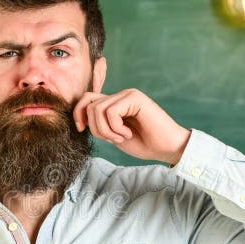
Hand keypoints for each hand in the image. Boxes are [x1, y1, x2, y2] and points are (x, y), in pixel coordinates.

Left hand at [73, 88, 191, 165]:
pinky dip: (116, 128)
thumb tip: (80, 119)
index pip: (86, 99)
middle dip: (95, 128)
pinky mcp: (135, 98)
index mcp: (114, 103)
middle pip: (89, 104)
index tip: (81, 129)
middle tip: (112, 139)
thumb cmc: (143, 143)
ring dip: (106, 130)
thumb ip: (100, 124)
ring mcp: (128, 94)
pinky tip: (128, 134)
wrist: (166, 148)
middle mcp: (120, 95)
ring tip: (121, 137)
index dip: (78, 113)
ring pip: (97, 109)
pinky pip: (111, 112)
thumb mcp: (113, 135)